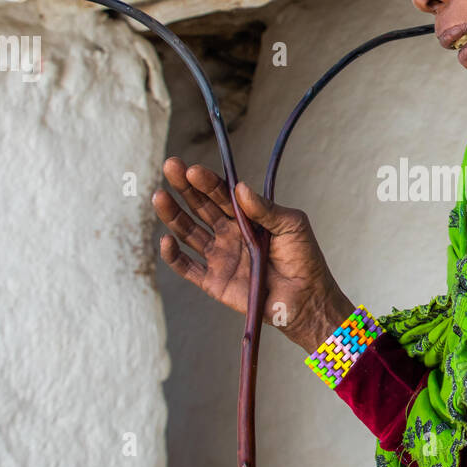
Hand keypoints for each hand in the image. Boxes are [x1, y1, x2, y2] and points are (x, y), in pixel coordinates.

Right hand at [151, 157, 353, 350]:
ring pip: (189, 232)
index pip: (221, 195)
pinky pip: (187, 268)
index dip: (207, 181)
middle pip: (201, 208)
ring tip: (159, 197)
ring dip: (173, 215)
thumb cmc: (305, 260)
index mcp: (247, 218)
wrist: (307, 299)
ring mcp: (219, 257)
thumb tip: (239, 187)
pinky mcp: (214, 282)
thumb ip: (265, 208)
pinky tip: (167, 240)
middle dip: (184, 188)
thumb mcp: (291, 225)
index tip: (193, 169)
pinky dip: (173, 255)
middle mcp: (229, 234)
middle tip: (170, 167)